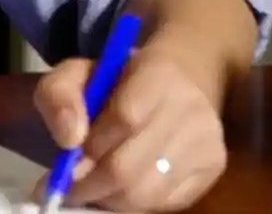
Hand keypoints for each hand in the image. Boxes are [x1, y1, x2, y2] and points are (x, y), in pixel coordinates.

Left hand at [31, 44, 228, 210]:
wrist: (171, 86)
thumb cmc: (114, 82)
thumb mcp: (75, 75)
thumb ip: (58, 95)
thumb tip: (69, 138)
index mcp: (158, 71)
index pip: (125, 117)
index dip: (90, 147)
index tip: (66, 160)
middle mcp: (191, 105)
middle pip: (130, 166)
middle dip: (90, 184)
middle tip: (68, 188)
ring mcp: (207, 139)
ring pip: (146, 192)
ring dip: (108, 199)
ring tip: (91, 188)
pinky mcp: (213, 168)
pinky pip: (163, 203)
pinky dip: (132, 204)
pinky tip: (118, 190)